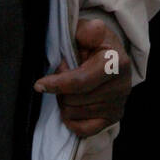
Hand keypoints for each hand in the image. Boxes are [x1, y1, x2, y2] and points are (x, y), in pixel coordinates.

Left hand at [34, 18, 131, 138]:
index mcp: (117, 63)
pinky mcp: (113, 119)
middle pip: (73, 100)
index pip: (80, 82)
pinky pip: (82, 129)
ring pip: (73, 113)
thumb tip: (91, 30)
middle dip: (60, 89)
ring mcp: (118, 105)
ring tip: (70, 87)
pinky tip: (71, 105)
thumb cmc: (96, 44)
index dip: (56, 84)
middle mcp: (121, 87)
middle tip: (64, 75)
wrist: (113, 58)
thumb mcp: (91, 30)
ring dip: (65, 101)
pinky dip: (71, 119)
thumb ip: (88, 29)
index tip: (38, 84)